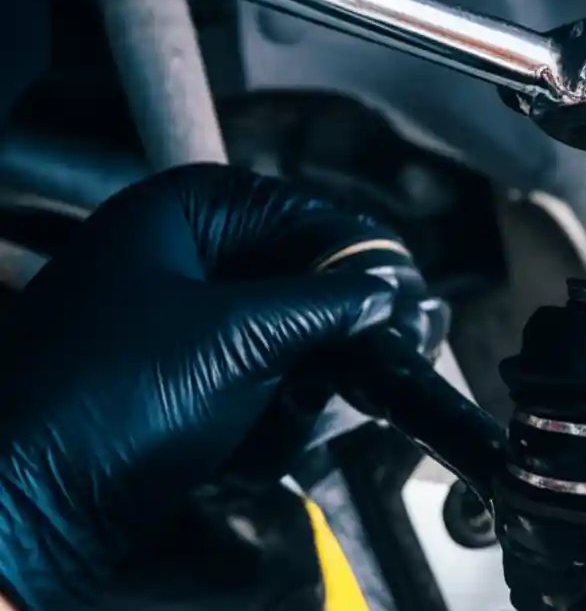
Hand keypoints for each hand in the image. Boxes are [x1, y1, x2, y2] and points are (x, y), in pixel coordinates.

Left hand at [0, 165, 401, 608]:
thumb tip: (395, 293)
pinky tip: (271, 438)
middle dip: (339, 327)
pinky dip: (280, 410)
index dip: (362, 256)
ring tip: (313, 408)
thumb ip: (327, 305)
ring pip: (291, 333)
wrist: (25, 505)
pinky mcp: (186, 381)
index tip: (412, 296)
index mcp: (185, 214)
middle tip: (389, 354)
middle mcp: (186, 256)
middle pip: (303, 275)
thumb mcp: (234, 337)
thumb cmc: (104, 398)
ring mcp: (184, 322)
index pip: (306, 214)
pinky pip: (264, 379)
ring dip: (312, 377)